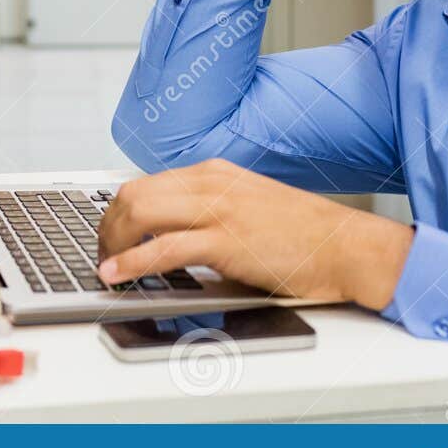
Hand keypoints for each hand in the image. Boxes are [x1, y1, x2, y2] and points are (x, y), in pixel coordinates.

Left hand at [95, 159, 414, 309]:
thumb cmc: (304, 234)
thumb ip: (211, 211)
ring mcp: (217, 209)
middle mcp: (211, 182)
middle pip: (133, 192)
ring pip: (139, 212)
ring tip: (106, 265)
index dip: (119, 212)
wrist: (345, 246)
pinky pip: (162, 249)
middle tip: (102, 252)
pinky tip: (117, 275)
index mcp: (214, 173)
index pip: (147, 183)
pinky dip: (131, 263)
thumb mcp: (249, 206)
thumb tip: (171, 234)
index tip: (110, 235)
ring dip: (112, 242)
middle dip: (106, 225)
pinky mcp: (225, 241)